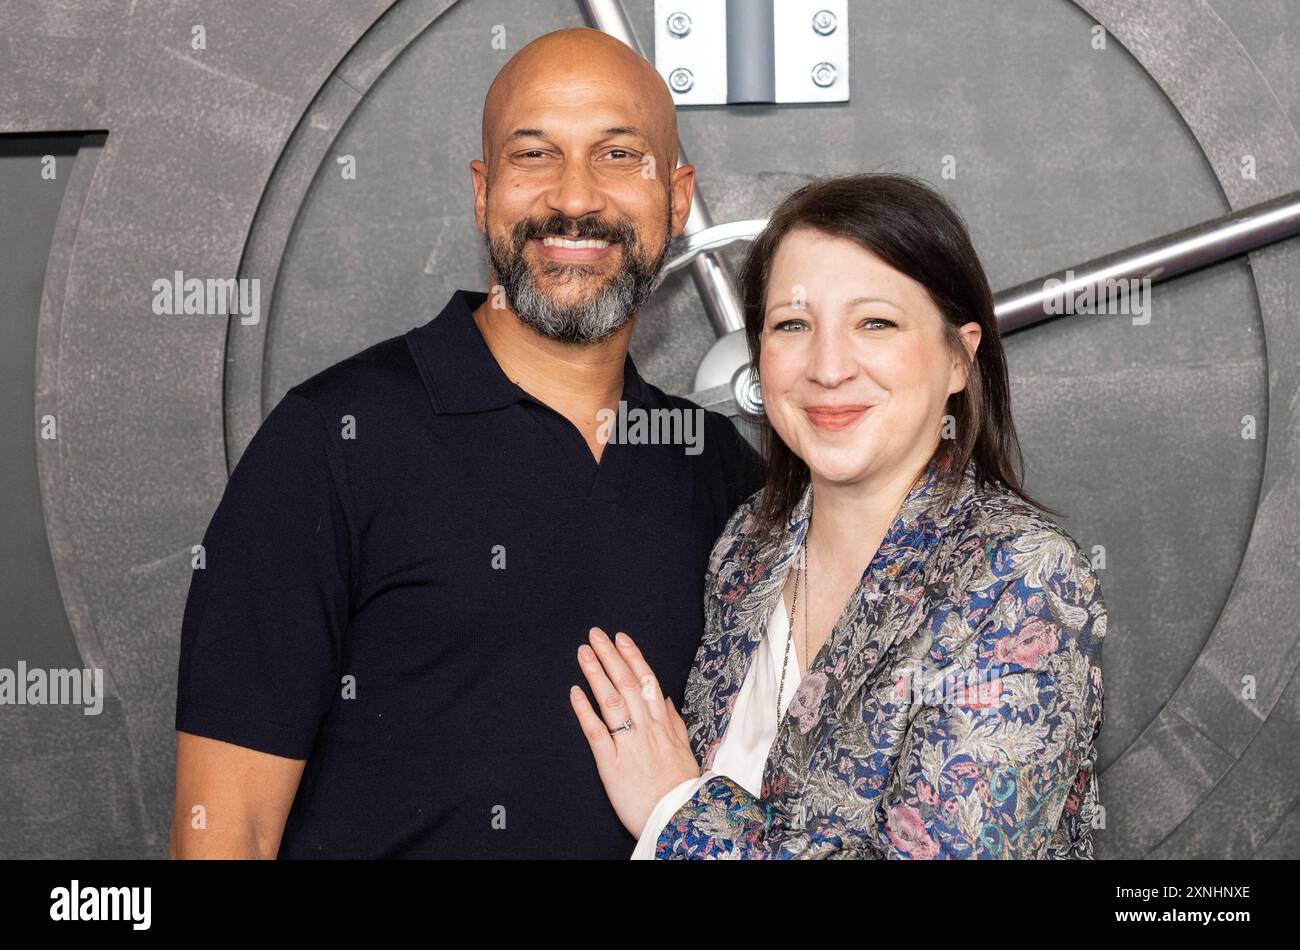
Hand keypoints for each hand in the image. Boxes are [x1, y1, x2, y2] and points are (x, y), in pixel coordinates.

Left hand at [569, 626, 700, 837]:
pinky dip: (585, 711)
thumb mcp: (685, 750)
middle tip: (595, 634)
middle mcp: (647, 729)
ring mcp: (629, 744)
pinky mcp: (612, 764)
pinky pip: (597, 733)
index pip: (647, 681)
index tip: (620, 637)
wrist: (679, 819)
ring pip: (612, 702)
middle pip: (627, 684)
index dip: (632, 657)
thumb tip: (666, 698)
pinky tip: (574, 692)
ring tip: (582, 653)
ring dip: (595, 674)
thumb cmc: (681, 787)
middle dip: (610, 656)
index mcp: (663, 724)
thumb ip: (674, 722)